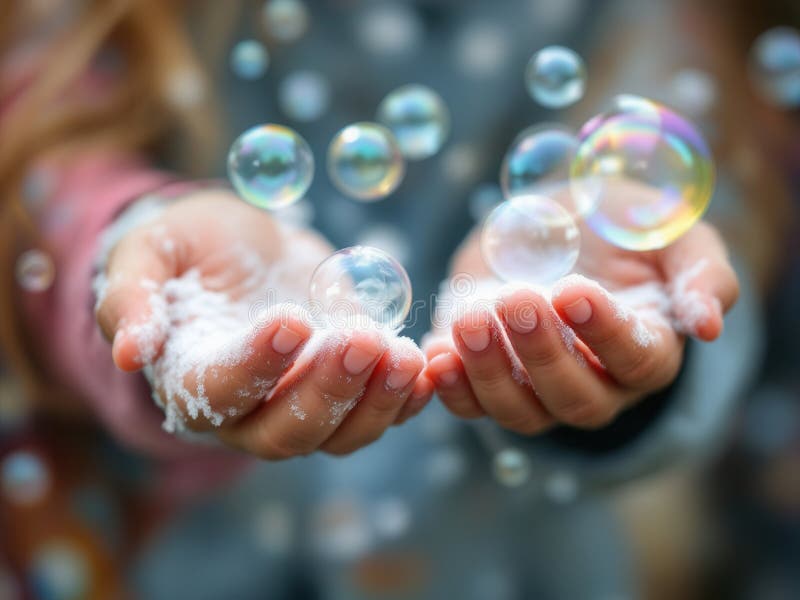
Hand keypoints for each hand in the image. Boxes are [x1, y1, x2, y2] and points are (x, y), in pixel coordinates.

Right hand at [96, 190, 432, 457]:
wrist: (242, 251)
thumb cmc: (189, 249)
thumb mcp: (149, 253)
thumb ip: (131, 296)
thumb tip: (129, 352)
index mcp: (192, 382)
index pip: (220, 393)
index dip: (255, 365)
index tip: (291, 319)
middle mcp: (249, 411)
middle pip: (288, 432)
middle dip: (329, 391)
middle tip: (360, 340)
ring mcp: (303, 404)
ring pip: (341, 435)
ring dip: (377, 402)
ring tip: (407, 356)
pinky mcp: (348, 388)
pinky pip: (380, 414)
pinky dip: (407, 400)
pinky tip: (430, 368)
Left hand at [424, 218, 738, 432]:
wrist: (555, 226)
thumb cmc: (619, 228)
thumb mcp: (669, 231)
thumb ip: (701, 271)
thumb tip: (712, 325)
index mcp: (648, 348)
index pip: (637, 359)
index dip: (605, 333)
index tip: (572, 290)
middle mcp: (597, 383)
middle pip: (575, 399)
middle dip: (542, 353)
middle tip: (517, 299)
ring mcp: (538, 389)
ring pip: (519, 412)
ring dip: (491, 373)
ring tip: (471, 322)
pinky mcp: (489, 379)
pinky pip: (469, 405)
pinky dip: (450, 387)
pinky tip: (434, 355)